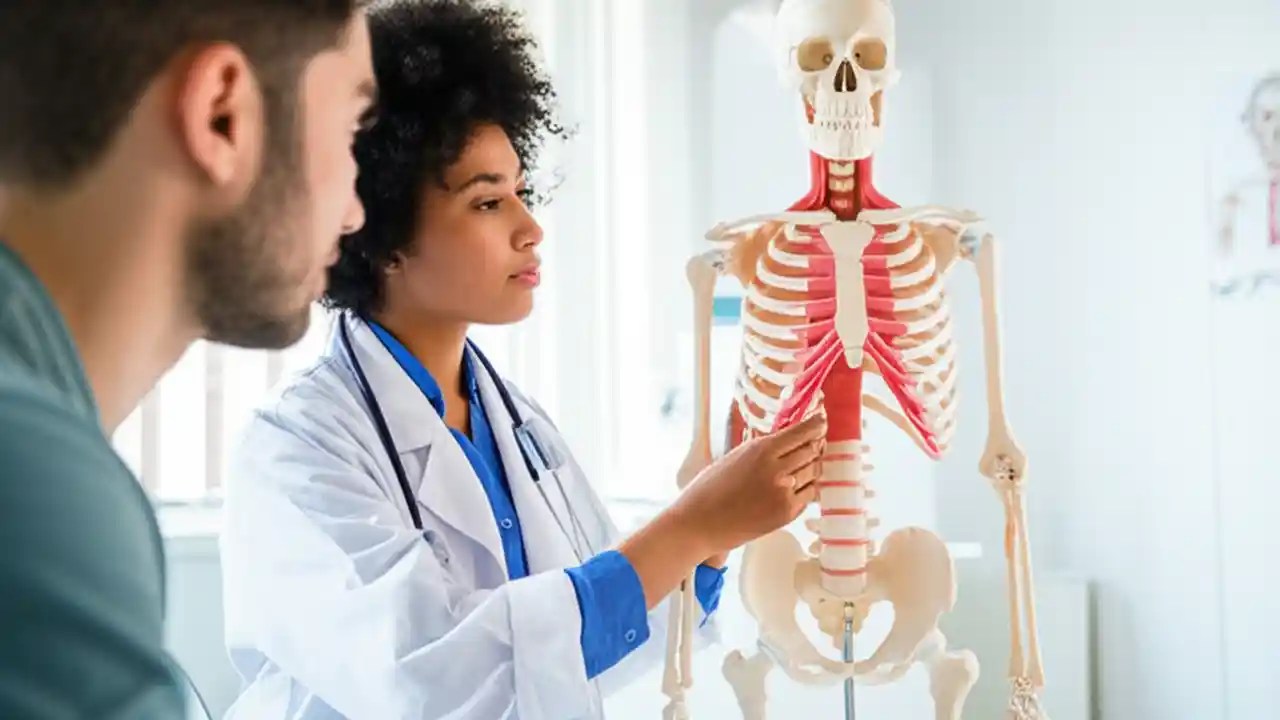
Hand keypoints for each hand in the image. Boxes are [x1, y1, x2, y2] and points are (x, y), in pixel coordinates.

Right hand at [673, 412, 826, 555]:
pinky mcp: (787, 514)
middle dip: (816, 445)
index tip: (822, 420)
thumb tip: (789, 437)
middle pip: (812, 450)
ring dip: (813, 466)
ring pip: (815, 472)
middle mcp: (777, 470)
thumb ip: (763, 447)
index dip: (816, 424)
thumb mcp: (736, 456)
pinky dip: (808, 487)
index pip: (802, 431)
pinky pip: (810, 494)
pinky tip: (799, 484)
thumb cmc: (711, 488)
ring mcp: (784, 493)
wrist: (700, 523)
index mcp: (761, 450)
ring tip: (806, 464)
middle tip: (815, 442)